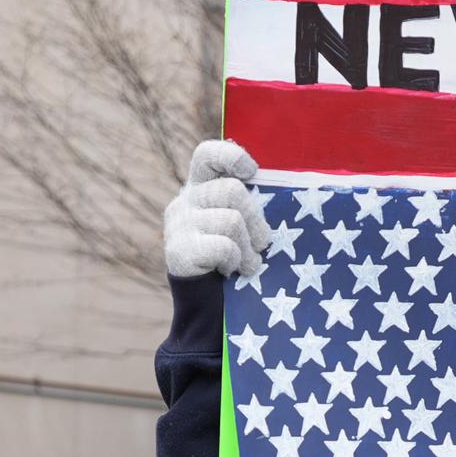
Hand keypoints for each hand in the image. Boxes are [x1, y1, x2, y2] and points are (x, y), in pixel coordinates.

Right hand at [164, 140, 268, 279]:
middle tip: (260, 244)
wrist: (208, 302)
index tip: (252, 173)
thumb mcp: (240, 223)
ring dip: (248, 248)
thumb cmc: (233, 257)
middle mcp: (184, 201)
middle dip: (256, 221)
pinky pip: (224, 247)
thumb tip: (277, 189)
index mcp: (199, 187)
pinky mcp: (179, 251)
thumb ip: (246, 202)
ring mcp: (178, 225)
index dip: (231, 156)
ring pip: (232, 220)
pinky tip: (229, 269)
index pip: (207, 154)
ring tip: (247, 263)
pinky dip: (236, 261)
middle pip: (233, 191)